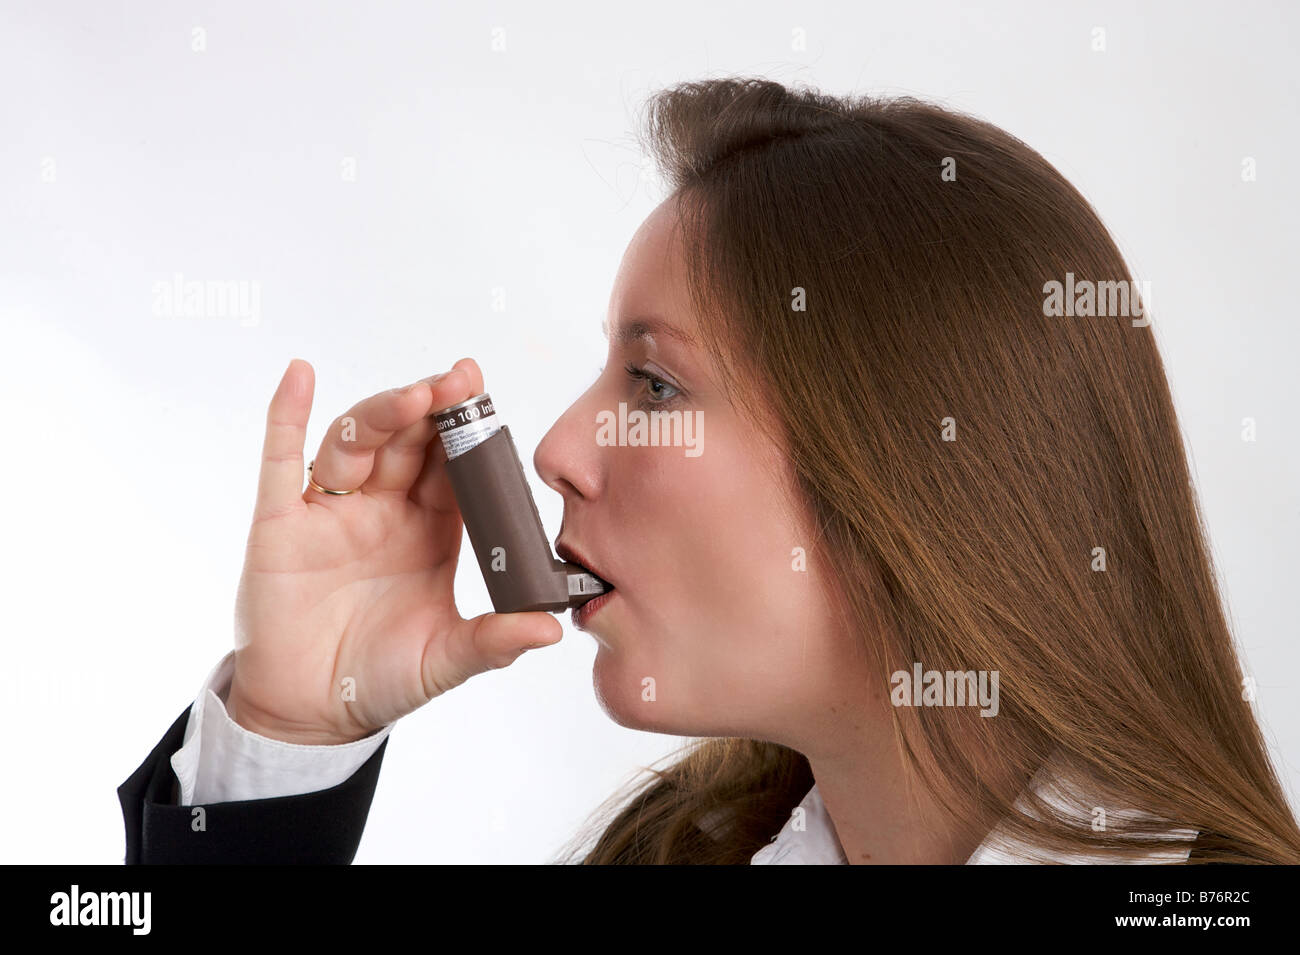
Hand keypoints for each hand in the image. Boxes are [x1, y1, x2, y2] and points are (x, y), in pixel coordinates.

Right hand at [226, 358, 561, 743]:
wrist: (310, 714)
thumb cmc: (380, 679)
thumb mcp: (446, 660)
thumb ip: (494, 641)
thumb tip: (551, 629)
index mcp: (429, 529)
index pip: (455, 467)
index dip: (471, 434)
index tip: (490, 399)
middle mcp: (383, 509)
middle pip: (409, 440)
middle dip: (435, 407)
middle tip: (463, 380)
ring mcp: (331, 511)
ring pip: (356, 442)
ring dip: (384, 412)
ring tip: (416, 397)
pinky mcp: (281, 524)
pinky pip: (280, 461)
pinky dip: (287, 415)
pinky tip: (301, 377)